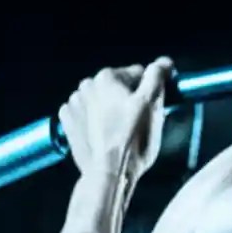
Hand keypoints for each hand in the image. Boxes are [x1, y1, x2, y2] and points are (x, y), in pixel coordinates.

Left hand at [58, 57, 173, 181]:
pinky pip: (85, 113)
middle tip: (138, 121)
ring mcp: (74, 103)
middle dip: (127, 99)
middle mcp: (87, 85)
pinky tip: (103, 133)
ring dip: (110, 109)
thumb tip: (164, 61)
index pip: (137, 74)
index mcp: (108, 77)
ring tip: (120, 130)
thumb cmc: (134, 139)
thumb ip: (157, 77)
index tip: (153, 107)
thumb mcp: (152, 105)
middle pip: (116, 87)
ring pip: (100, 100)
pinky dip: (94, 119)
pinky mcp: (67, 121)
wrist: (108, 171)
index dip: (149, 90)